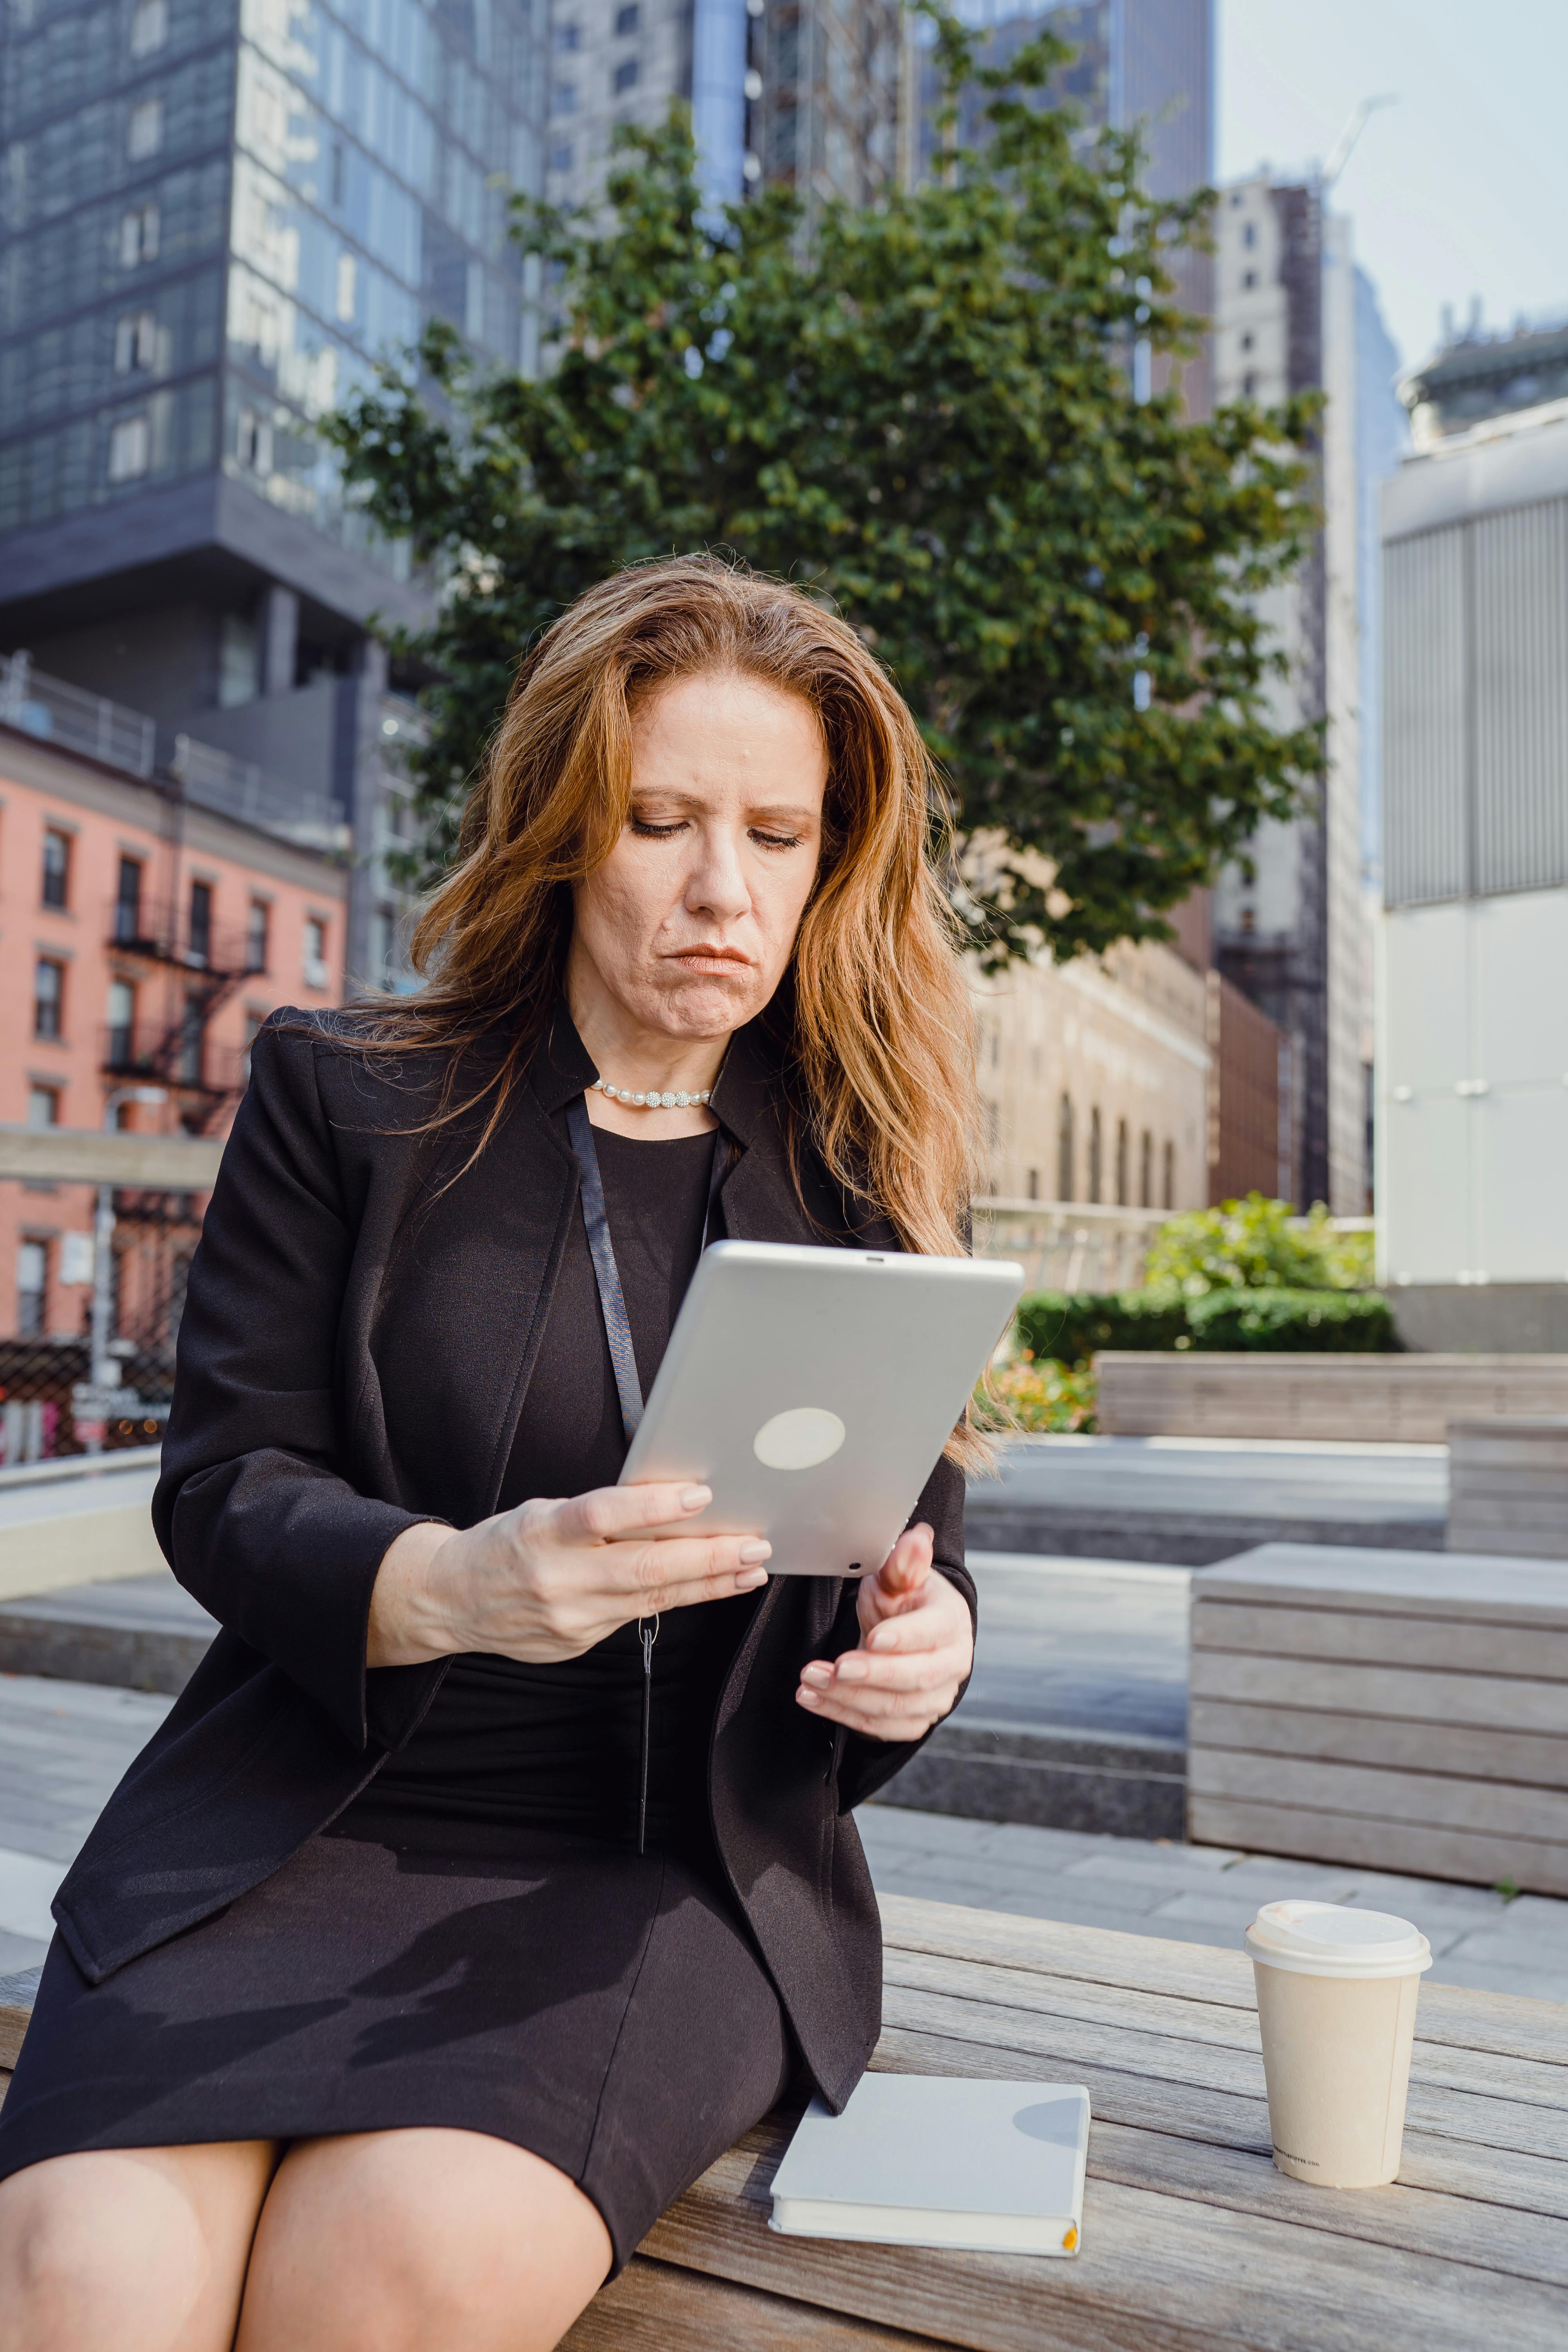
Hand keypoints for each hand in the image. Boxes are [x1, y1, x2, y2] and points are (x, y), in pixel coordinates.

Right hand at [368, 1484, 770, 1668]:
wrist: (453, 1601)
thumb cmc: (506, 1544)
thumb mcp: (542, 1512)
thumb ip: (597, 1514)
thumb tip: (668, 1503)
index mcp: (542, 1533)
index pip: (603, 1517)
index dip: (654, 1507)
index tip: (700, 1494)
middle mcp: (556, 1580)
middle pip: (642, 1568)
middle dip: (707, 1557)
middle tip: (753, 1544)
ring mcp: (568, 1618)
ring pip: (652, 1600)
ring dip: (708, 1583)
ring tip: (749, 1568)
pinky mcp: (577, 1643)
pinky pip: (638, 1618)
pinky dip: (679, 1600)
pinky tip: (711, 1587)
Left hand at [794, 1523, 972, 1743]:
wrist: (905, 1635)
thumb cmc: (902, 1602)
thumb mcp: (898, 1577)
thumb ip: (904, 1563)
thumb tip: (917, 1538)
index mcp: (951, 1623)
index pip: (933, 1633)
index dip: (905, 1637)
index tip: (872, 1638)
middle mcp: (952, 1665)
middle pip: (915, 1678)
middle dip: (870, 1674)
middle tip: (831, 1667)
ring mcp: (935, 1699)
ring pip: (893, 1708)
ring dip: (847, 1696)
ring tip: (809, 1679)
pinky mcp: (913, 1722)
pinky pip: (879, 1729)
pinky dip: (842, 1715)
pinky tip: (813, 1699)